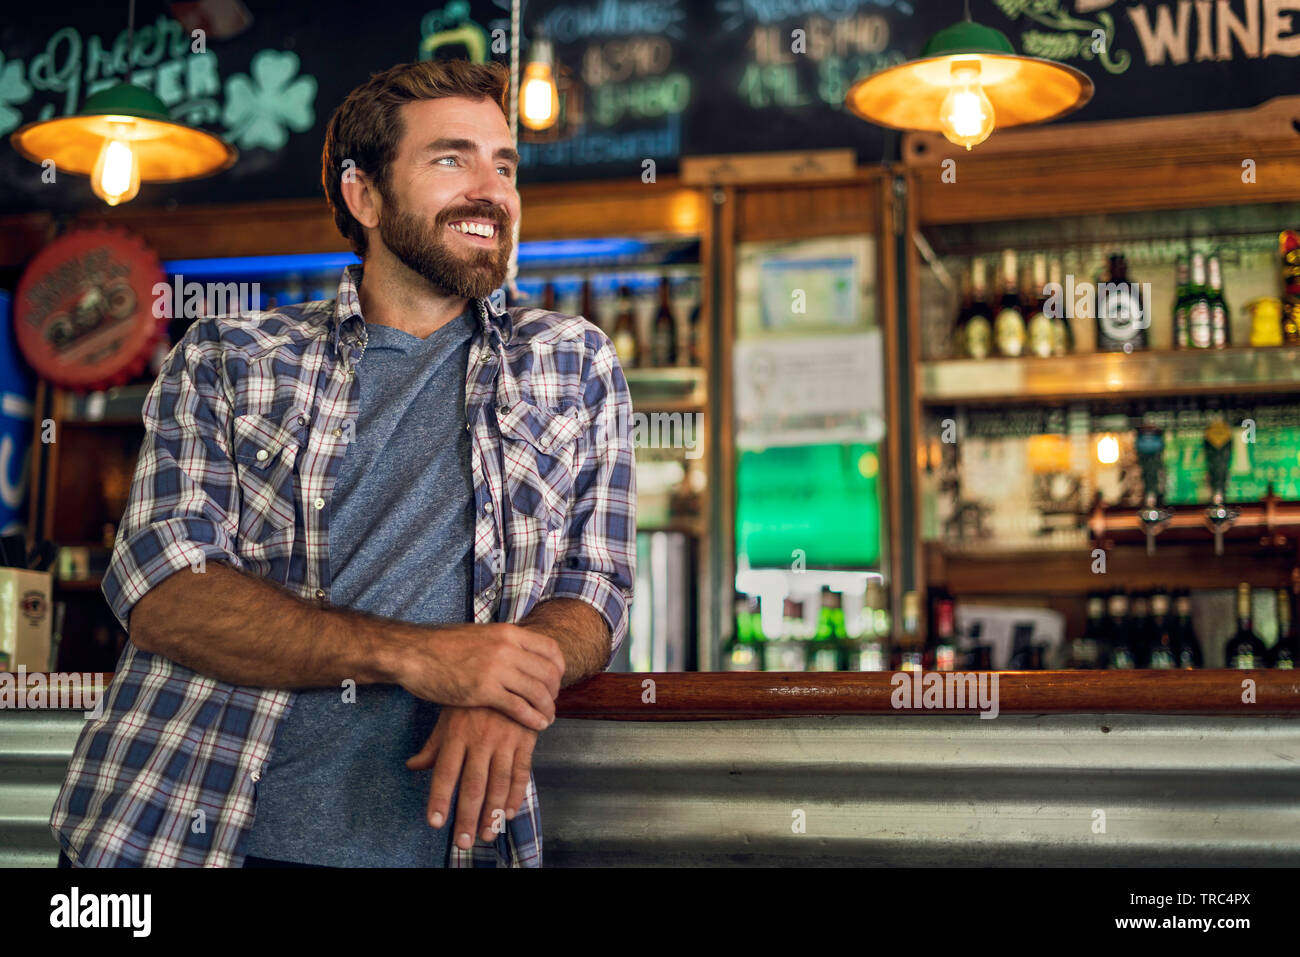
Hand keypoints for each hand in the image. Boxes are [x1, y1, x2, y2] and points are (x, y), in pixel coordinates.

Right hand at [396, 622, 563, 730]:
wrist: (414, 653)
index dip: (558, 668)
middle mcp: (507, 648)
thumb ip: (502, 642)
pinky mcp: (484, 691)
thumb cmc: (442, 646)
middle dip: (554, 692)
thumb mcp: (480, 634)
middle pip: (548, 672)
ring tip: (547, 718)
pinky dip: (533, 718)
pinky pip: (519, 707)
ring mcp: (497, 669)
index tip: (556, 681)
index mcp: (508, 632)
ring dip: (547, 708)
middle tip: (551, 703)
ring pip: (538, 692)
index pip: (550, 649)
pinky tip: (536, 725)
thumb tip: (517, 650)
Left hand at [406, 705, 537, 850]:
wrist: (510, 672)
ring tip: (487, 834)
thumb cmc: (472, 699)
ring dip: (492, 813)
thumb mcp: (449, 716)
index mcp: (457, 733)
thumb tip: (412, 766)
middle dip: (468, 816)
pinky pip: (521, 772)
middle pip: (473, 784)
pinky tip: (508, 813)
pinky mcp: (526, 739)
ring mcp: (505, 739)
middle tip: (464, 841)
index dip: (440, 798)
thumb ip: (433, 745)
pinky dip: (517, 794)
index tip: (436, 822)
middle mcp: (481, 738)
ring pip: (499, 783)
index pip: (446, 772)